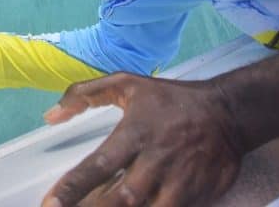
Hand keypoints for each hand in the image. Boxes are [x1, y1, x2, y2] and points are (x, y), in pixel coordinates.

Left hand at [41, 72, 242, 206]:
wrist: (227, 112)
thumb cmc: (170, 99)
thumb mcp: (126, 83)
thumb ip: (84, 95)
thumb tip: (50, 115)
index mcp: (135, 133)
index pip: (98, 165)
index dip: (73, 186)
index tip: (51, 202)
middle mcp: (156, 161)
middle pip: (120, 198)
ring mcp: (179, 182)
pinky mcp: (198, 196)